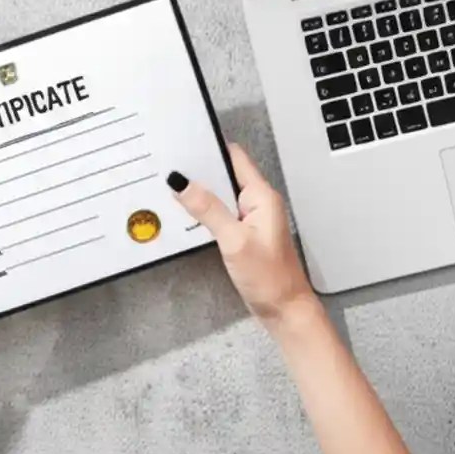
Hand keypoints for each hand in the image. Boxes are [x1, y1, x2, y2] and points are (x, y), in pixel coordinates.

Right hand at [170, 143, 317, 329]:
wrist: (285, 310)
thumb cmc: (269, 278)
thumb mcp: (234, 241)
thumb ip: (209, 210)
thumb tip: (182, 183)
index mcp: (261, 196)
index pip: (235, 158)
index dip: (210, 147)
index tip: (184, 143)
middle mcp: (258, 202)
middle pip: (226, 174)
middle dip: (200, 170)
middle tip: (169, 166)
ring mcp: (251, 219)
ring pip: (222, 195)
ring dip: (201, 192)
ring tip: (171, 187)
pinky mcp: (244, 234)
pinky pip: (222, 214)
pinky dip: (205, 212)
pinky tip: (187, 215)